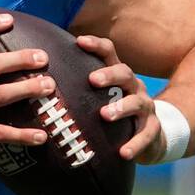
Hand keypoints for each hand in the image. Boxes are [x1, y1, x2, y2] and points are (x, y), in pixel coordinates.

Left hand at [76, 34, 164, 162]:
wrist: (151, 135)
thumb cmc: (116, 111)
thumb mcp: (103, 96)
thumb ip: (81, 88)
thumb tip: (40, 82)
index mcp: (119, 76)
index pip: (109, 53)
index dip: (96, 45)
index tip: (79, 41)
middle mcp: (134, 87)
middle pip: (125, 73)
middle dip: (109, 75)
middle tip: (93, 80)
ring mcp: (146, 106)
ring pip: (136, 103)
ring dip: (121, 107)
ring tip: (105, 115)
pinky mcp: (153, 128)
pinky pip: (146, 135)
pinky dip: (135, 144)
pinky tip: (123, 153)